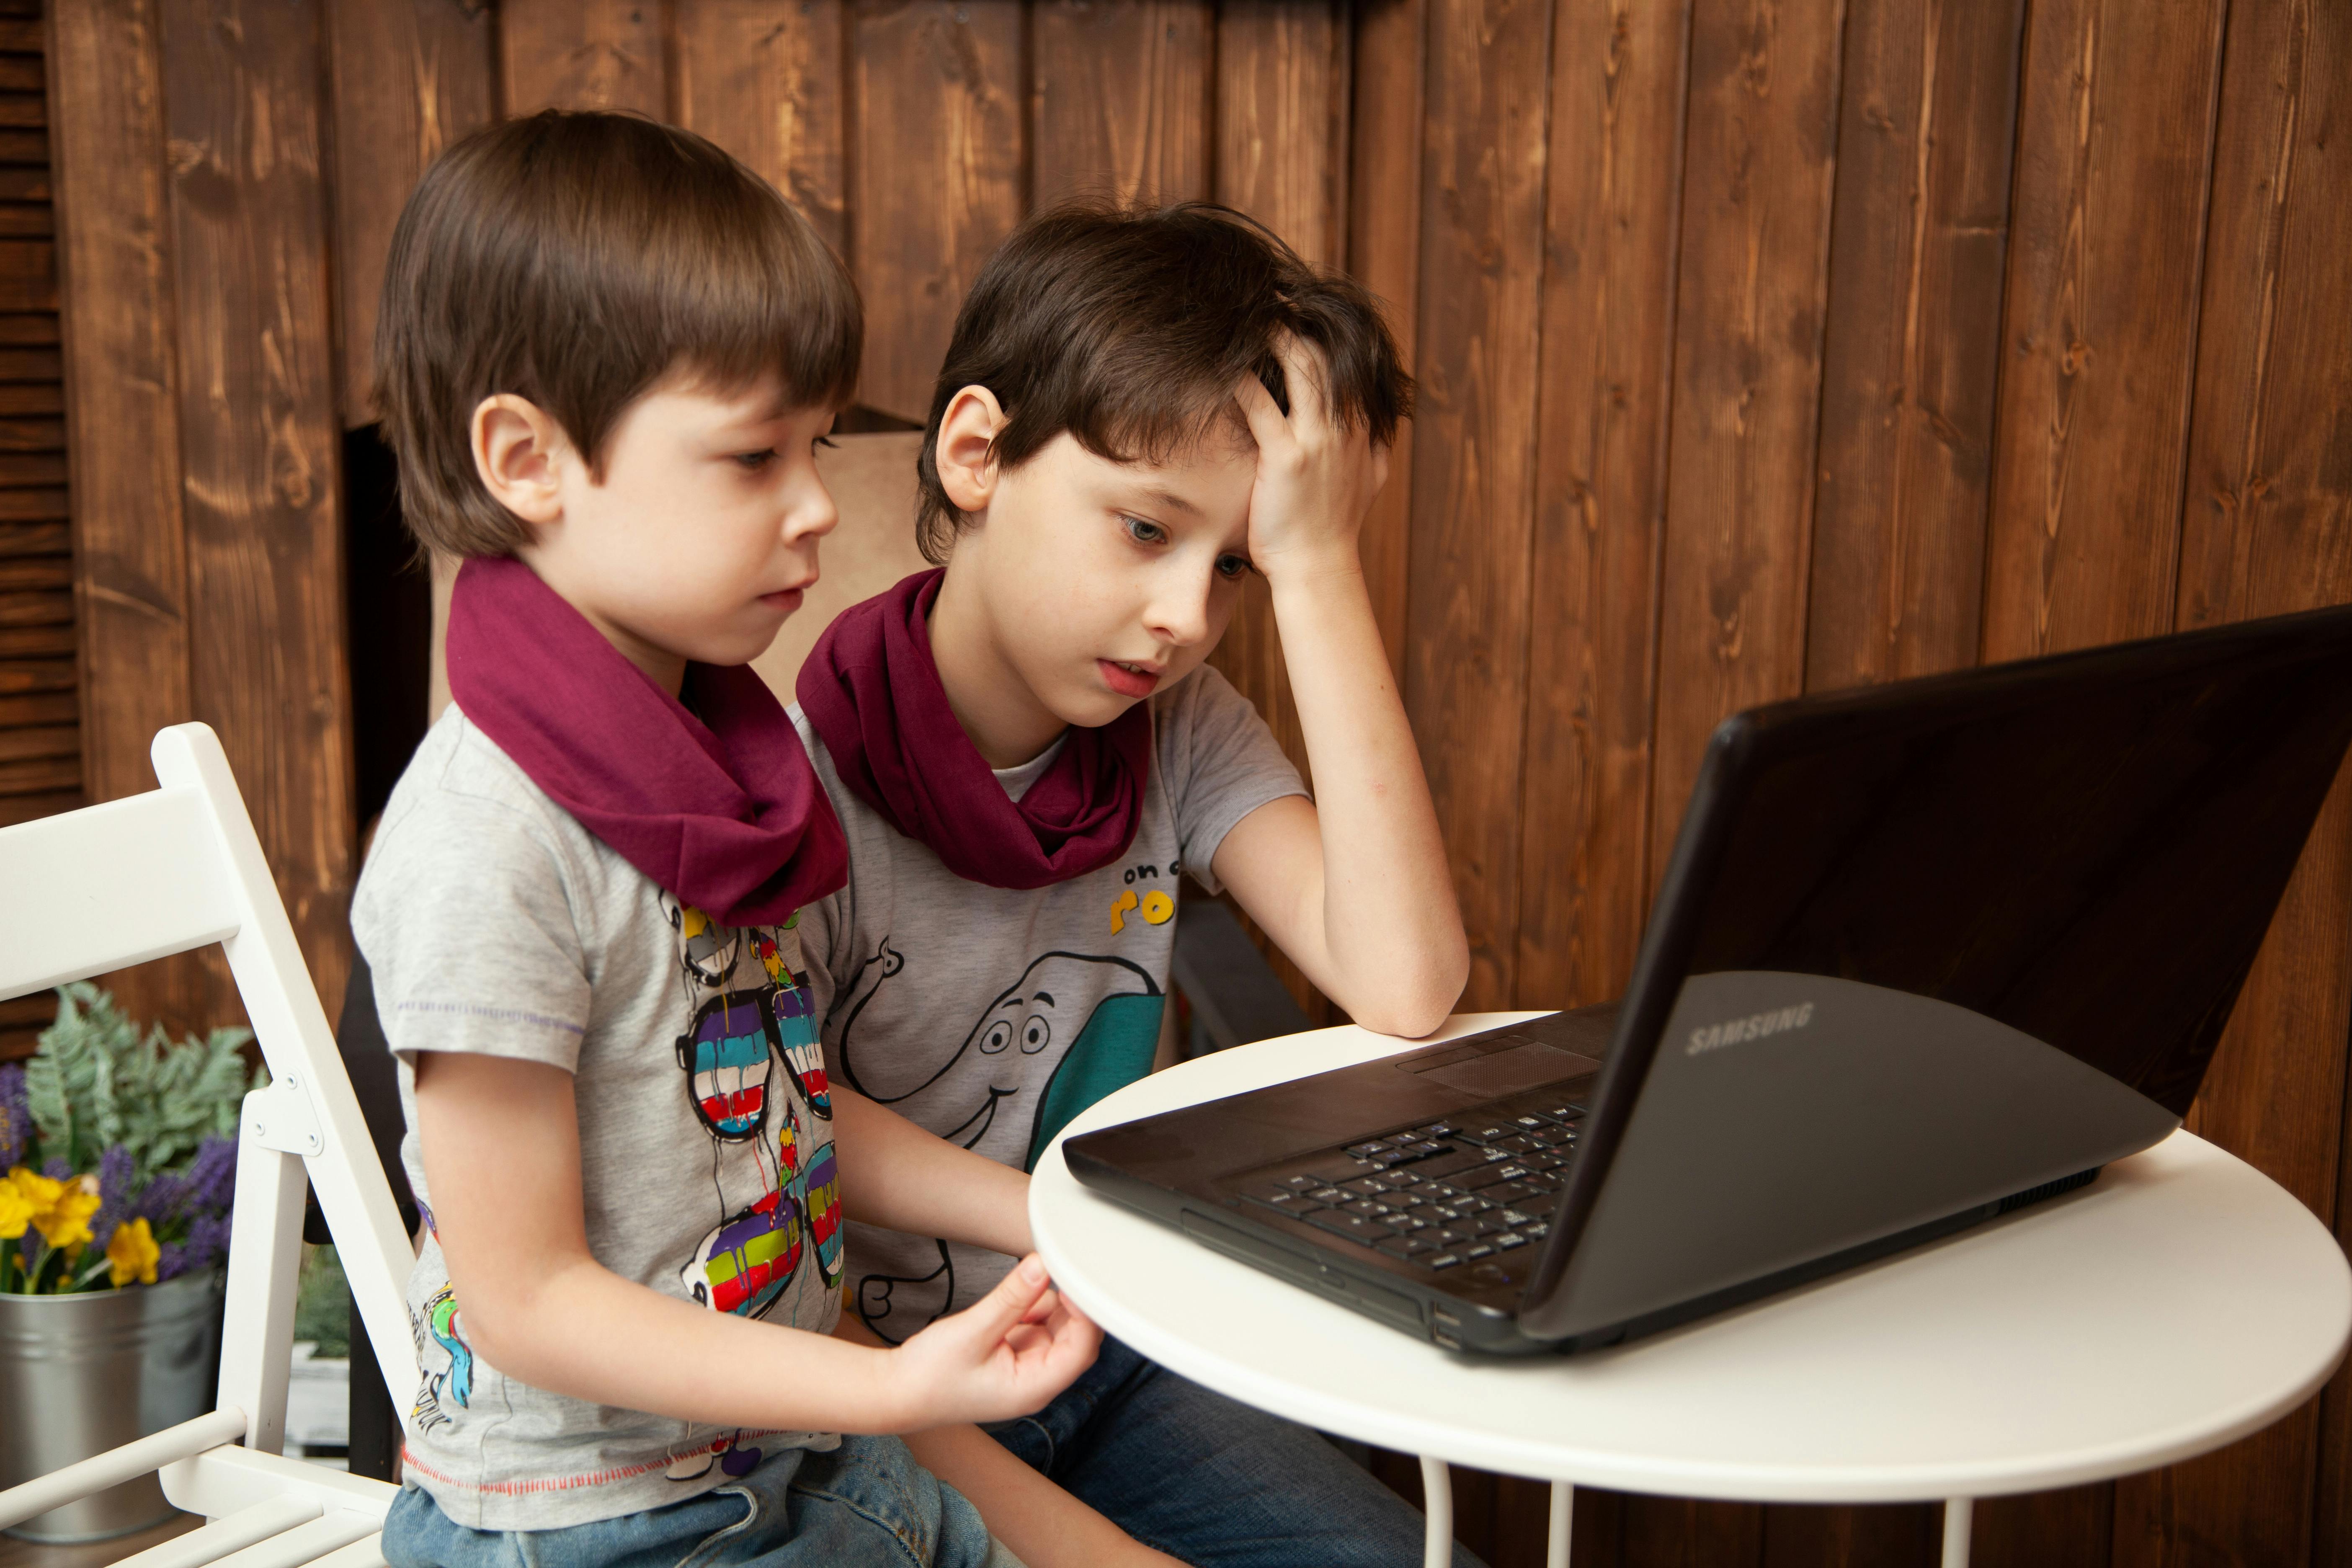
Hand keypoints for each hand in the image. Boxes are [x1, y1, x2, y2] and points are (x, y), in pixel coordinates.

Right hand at [882, 1254, 1100, 1427]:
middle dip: (1064, 1304)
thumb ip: (1012, 1298)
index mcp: (1034, 1388)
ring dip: (1043, 1303)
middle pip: (1073, 1337)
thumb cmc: (929, 1377)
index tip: (1073, 1280)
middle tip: (1049, 1270)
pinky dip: (1028, 1308)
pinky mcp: (1012, 1355)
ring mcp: (1025, 1368)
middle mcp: (1036, 1381)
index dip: (1085, 1313)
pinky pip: (1034, 1326)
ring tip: (1017, 1291)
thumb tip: (1042, 1266)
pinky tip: (1010, 1302)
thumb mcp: (973, 1330)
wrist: (896, 1391)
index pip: (1082, 1350)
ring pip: (1055, 1327)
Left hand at [1233, 332, 1390, 585]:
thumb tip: (1382, 430)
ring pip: (1299, 366)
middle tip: (1266, 298)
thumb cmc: (1332, 528)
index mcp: (1362, 428)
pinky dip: (1239, 378)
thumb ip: (1376, 449)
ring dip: (1270, 336)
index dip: (1323, 333)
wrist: (1318, 568)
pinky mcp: (1287, 457)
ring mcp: (1319, 440)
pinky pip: (1259, 404)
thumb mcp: (1371, 482)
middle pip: (1325, 353)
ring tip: (1244, 316)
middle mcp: (1345, 427)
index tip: (1298, 312)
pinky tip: (1221, 363)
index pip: (1347, 365)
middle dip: (1295, 320)